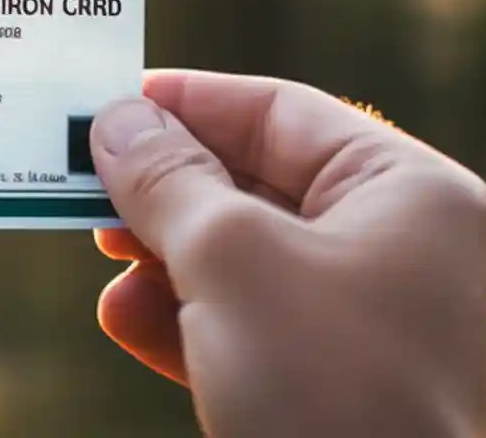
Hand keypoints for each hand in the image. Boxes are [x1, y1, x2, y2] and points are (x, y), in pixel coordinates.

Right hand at [91, 71, 485, 436]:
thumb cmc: (325, 384)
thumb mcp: (232, 261)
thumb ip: (166, 182)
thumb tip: (113, 121)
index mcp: (400, 191)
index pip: (279, 112)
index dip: (189, 100)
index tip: (108, 100)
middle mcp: (382, 243)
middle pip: (247, 182)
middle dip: (162, 189)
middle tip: (85, 183)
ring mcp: (348, 314)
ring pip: (231, 255)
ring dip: (158, 257)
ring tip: (103, 258)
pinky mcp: (314, 375)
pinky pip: (232, 321)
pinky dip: (175, 316)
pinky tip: (124, 318)